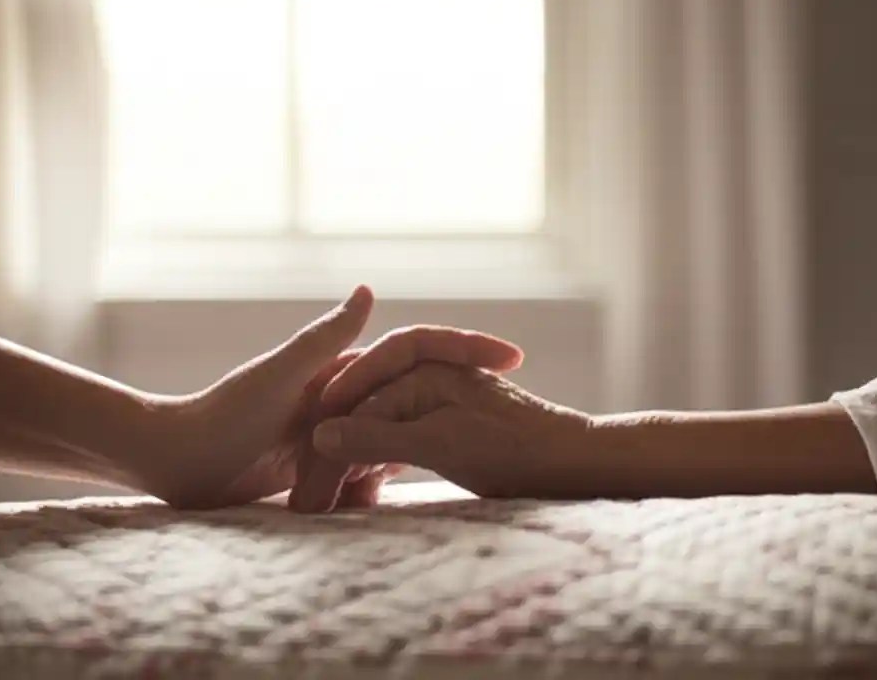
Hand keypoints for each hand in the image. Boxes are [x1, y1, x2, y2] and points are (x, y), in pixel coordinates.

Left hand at [119, 288, 523, 508]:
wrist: (177, 462)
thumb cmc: (224, 415)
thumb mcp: (280, 375)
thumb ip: (325, 339)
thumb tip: (370, 289)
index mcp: (341, 369)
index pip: (417, 356)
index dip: (465, 352)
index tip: (513, 357)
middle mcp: (340, 397)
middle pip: (414, 401)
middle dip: (459, 408)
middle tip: (515, 419)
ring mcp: (330, 433)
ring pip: (392, 443)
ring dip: (423, 453)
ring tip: (481, 464)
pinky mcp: (314, 467)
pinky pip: (364, 474)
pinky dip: (382, 485)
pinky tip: (408, 497)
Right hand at [310, 362, 595, 500]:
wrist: (575, 464)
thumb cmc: (513, 449)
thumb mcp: (439, 444)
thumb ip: (378, 437)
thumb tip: (322, 436)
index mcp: (422, 370)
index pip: (357, 391)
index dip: (326, 428)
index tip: (302, 461)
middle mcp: (424, 381)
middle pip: (361, 413)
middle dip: (334, 455)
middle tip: (309, 502)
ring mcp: (434, 408)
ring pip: (375, 435)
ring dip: (351, 469)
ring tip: (322, 507)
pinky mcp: (444, 436)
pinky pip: (395, 451)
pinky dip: (375, 475)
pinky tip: (360, 503)